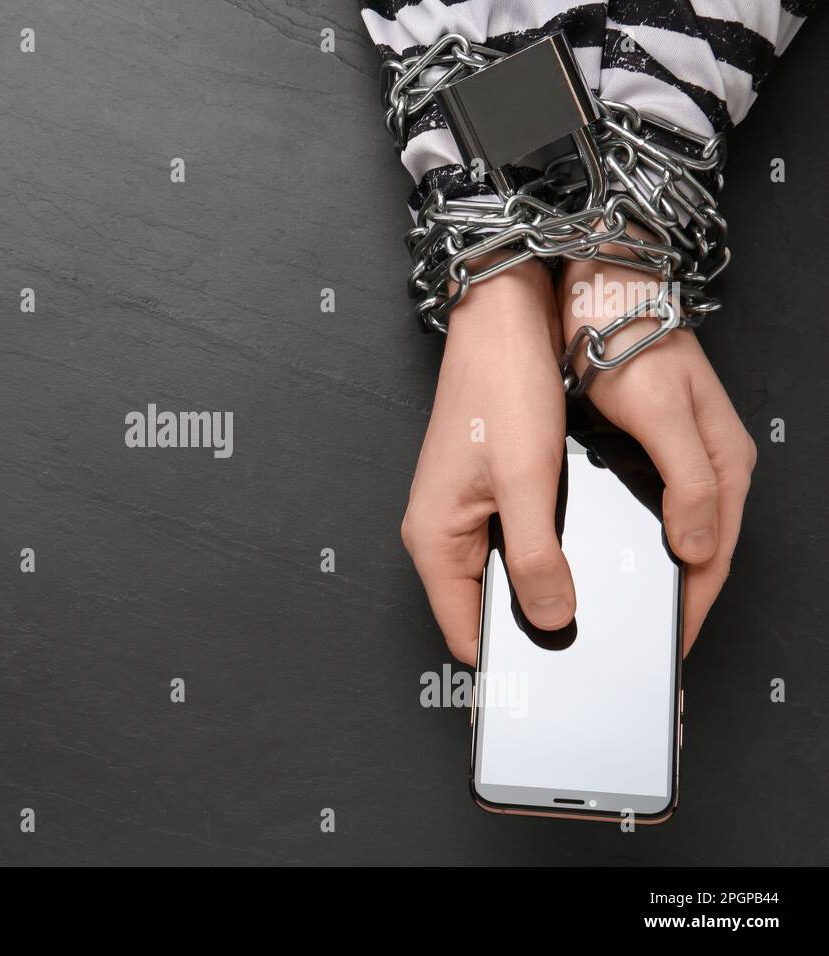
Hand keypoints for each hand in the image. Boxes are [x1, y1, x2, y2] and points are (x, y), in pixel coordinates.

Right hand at [401, 261, 575, 663]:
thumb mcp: (526, 480)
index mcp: (434, 539)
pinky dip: (544, 561)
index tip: (556, 683)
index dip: (510, 663)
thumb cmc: (499, 388)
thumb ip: (536, 557)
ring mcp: (460, 517)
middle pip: (483, 612)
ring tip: (585, 602)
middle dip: (532, 631)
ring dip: (541, 593)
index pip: (465, 635)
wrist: (501, 324)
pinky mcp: (483, 499)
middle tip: (586, 645)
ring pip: (502, 581)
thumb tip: (553, 617)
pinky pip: (511, 550)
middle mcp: (440, 535)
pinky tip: (576, 557)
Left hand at [559, 257, 756, 655]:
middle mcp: (708, 469)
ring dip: (649, 578)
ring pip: (670, 538)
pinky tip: (599, 563)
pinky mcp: (648, 453)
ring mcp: (679, 462)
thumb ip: (688, 482)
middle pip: (695, 556)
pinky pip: (645, 516)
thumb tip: (699, 547)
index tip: (667, 648)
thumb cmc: (631, 338)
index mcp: (724, 466)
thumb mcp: (659, 412)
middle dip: (670, 602)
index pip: (713, 559)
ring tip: (614, 618)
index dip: (691, 607)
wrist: (602, 290)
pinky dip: (627, 547)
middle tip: (634, 647)